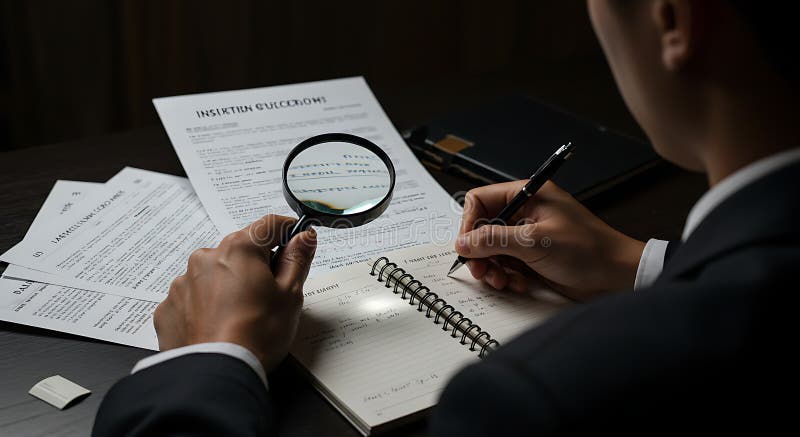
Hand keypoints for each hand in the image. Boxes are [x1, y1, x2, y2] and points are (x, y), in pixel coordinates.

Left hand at [154, 214, 316, 371]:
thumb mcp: (290, 294)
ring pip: (215, 274)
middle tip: (270, 296)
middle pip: (240, 251)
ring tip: (242, 317)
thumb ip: (298, 259)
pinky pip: (194, 298)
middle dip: (257, 266)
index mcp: (239, 249)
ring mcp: (184, 282)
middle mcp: (206, 257)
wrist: (215, 373)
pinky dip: (207, 307)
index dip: (288, 232)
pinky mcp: (170, 307)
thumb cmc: (256, 335)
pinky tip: (220, 326)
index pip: (269, 224)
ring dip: (229, 286)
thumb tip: (304, 237)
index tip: (296, 244)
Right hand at [455, 180, 644, 299]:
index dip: (469, 223)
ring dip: (492, 268)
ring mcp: (528, 235)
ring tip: (501, 281)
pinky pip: (505, 265)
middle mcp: (525, 212)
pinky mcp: (532, 256)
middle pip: (482, 227)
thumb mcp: (535, 242)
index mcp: (528, 195)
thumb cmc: (589, 250)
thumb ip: (494, 240)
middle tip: (481, 270)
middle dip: (479, 252)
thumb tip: (463, 242)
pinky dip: (507, 276)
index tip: (466, 247)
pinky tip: (518, 284)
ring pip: (491, 249)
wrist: (617, 276)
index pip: (481, 200)